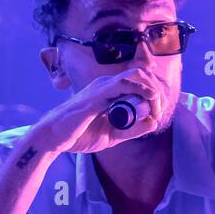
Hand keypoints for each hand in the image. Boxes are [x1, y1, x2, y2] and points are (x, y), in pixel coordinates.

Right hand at [29, 68, 167, 155]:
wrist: (55, 138)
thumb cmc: (79, 134)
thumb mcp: (113, 135)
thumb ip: (132, 129)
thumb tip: (153, 122)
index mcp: (109, 90)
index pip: (138, 80)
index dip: (154, 90)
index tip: (160, 111)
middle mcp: (106, 84)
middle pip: (141, 74)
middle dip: (156, 90)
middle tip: (160, 111)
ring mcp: (102, 87)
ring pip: (136, 76)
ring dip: (152, 91)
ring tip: (156, 110)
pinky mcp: (97, 94)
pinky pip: (124, 84)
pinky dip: (141, 90)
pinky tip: (150, 101)